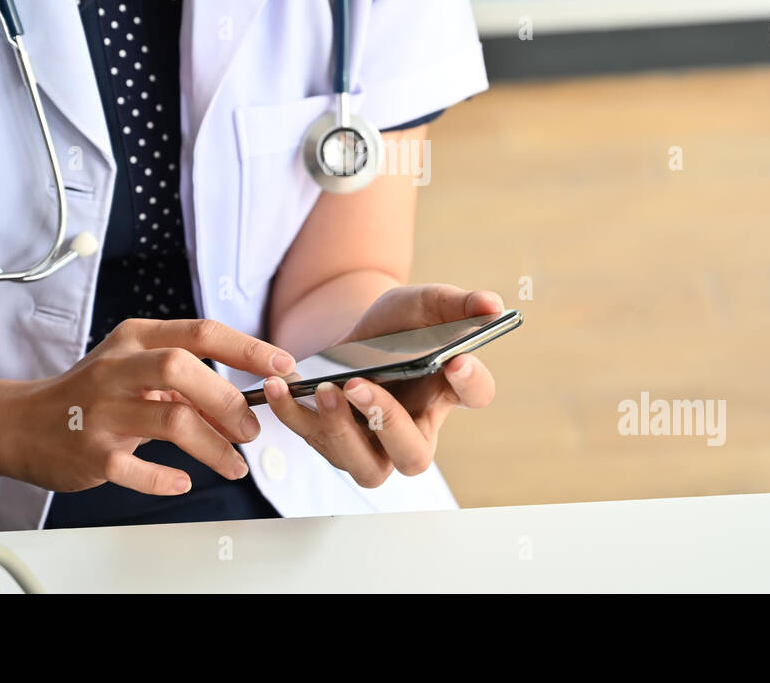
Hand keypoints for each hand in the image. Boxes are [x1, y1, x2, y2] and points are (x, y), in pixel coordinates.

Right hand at [0, 318, 295, 494]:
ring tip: (234, 462)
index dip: (248, 349)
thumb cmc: (90, 393)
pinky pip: (138, 469)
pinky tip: (182, 482)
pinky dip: (166, 478)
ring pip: (170, 420)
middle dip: (228, 399)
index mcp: (135, 339)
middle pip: (183, 368)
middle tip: (251, 427)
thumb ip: (186, 380)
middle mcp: (118, 368)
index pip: (201, 332)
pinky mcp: (91, 453)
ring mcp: (102, 411)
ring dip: (213, 445)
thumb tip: (244, 401)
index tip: (283, 365)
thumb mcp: (134, 369)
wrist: (19, 423)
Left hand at [262, 284, 501, 486]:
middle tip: (361, 387)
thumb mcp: (423, 304)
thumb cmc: (396, 326)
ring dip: (340, 429)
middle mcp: (414, 430)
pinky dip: (291, 414)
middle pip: (414, 455)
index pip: (474, 394)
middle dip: (387, 424)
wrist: (352, 336)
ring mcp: (371, 444)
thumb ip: (456, 303)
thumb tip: (492, 304)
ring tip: (325, 388)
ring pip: (365, 466)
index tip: (456, 360)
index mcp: (447, 392)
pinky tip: (277, 384)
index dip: (470, 381)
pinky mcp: (330, 440)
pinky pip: (312, 441)